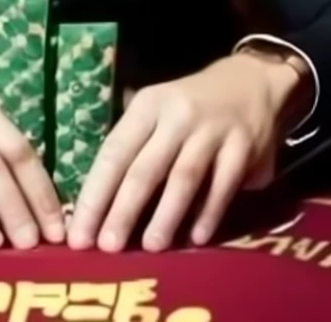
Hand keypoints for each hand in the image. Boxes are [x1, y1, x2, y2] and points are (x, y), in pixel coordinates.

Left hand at [67, 51, 306, 252]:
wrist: (252, 81)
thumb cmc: (190, 104)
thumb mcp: (156, 106)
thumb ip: (133, 142)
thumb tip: (96, 200)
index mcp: (147, 105)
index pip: (114, 152)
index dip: (95, 194)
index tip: (79, 233)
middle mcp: (176, 115)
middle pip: (144, 168)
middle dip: (122, 210)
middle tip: (107, 247)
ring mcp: (211, 131)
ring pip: (183, 178)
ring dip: (165, 216)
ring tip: (150, 248)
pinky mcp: (243, 146)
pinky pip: (222, 185)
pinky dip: (209, 213)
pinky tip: (197, 239)